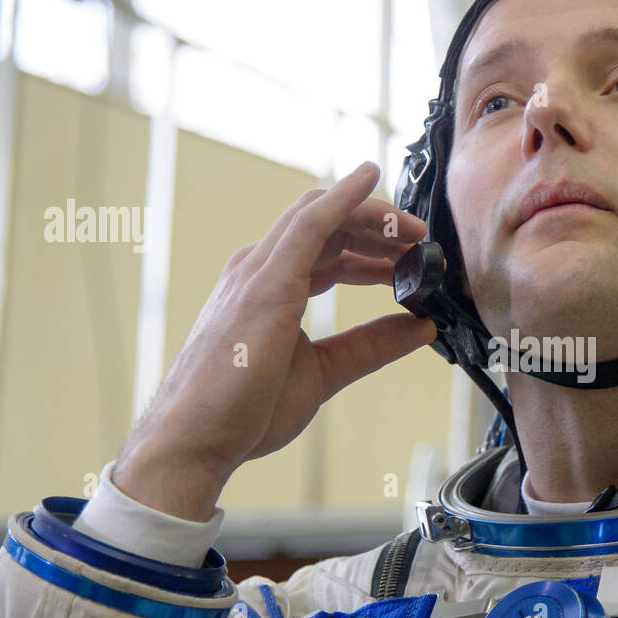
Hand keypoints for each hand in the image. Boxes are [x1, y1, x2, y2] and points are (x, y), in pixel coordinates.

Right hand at [113, 161, 436, 518]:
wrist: (196, 438)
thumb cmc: (242, 411)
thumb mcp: (325, 372)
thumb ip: (371, 346)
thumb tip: (421, 327)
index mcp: (269, 288)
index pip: (327, 248)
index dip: (372, 251)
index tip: (408, 264)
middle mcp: (260, 269)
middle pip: (328, 224)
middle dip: (379, 228)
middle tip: (420, 245)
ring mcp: (259, 271)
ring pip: (321, 215)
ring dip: (373, 216)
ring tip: (414, 231)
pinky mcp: (266, 282)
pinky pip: (309, 224)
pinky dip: (342, 198)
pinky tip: (369, 178)